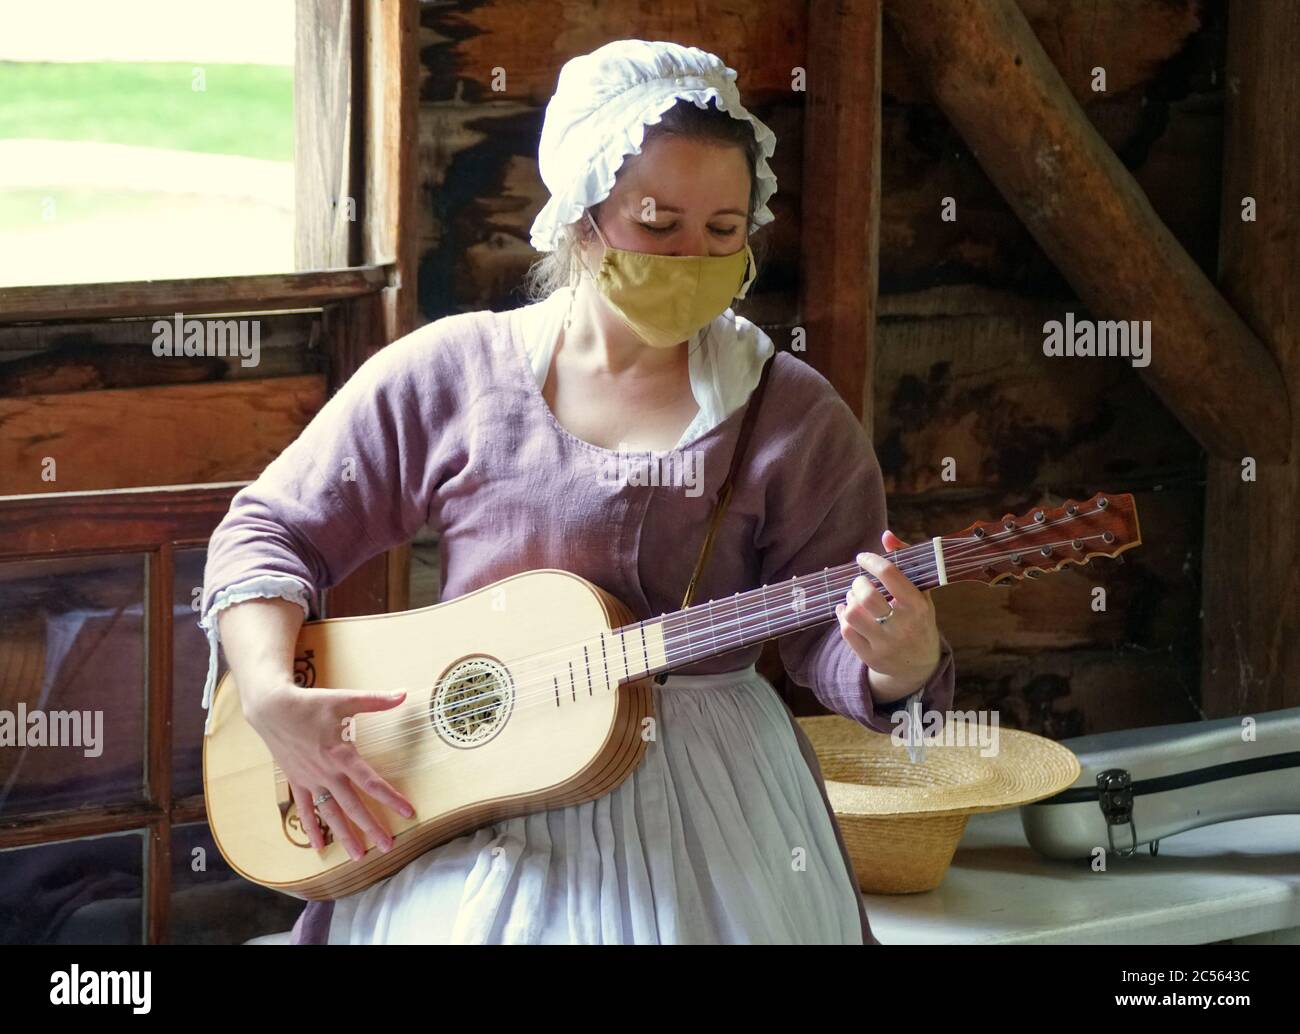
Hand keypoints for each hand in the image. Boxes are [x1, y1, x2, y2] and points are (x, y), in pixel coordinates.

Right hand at [243, 680, 416, 860]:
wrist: (271, 709)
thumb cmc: (310, 704)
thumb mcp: (344, 699)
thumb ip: (376, 701)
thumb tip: (403, 694)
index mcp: (341, 755)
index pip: (371, 782)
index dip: (390, 798)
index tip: (408, 812)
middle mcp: (326, 773)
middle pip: (353, 805)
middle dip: (371, 827)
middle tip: (388, 847)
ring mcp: (310, 780)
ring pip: (330, 813)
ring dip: (344, 835)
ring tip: (358, 856)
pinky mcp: (297, 782)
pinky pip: (305, 810)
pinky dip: (312, 828)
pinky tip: (319, 846)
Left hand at [835, 529, 941, 700]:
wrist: (920, 665)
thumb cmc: (917, 619)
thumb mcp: (919, 592)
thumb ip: (905, 561)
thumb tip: (886, 535)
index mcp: (918, 605)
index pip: (890, 574)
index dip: (871, 560)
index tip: (862, 558)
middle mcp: (903, 626)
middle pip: (867, 595)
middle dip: (858, 583)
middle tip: (860, 583)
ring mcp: (886, 644)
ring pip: (852, 614)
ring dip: (849, 600)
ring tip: (854, 599)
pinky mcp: (871, 657)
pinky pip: (845, 631)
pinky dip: (842, 616)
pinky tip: (848, 613)